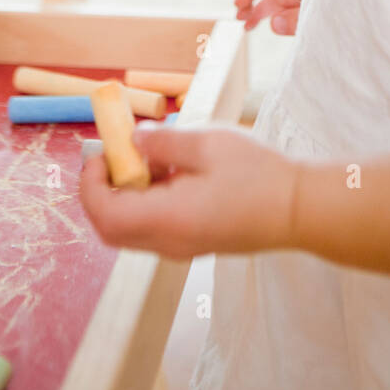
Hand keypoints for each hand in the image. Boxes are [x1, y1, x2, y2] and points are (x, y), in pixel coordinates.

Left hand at [78, 123, 298, 259]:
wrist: (299, 209)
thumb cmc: (258, 175)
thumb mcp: (207, 144)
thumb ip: (162, 142)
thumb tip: (133, 141)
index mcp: (167, 220)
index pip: (104, 214)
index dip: (90, 184)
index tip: (99, 152)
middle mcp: (169, 243)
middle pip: (111, 228)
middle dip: (101, 191)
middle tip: (113, 154)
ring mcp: (182, 248)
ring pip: (131, 229)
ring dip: (126, 193)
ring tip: (148, 156)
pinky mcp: (195, 243)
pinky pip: (154, 227)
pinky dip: (147, 201)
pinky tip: (171, 171)